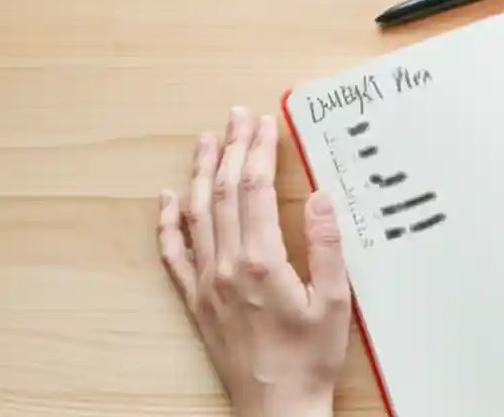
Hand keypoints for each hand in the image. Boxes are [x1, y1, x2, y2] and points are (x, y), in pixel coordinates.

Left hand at [156, 107, 350, 416]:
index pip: (255, 191)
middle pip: (225, 193)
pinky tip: (169, 200)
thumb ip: (326, 246)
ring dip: (201, 174)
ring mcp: (206, 283)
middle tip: (237, 116)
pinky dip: (168, 223)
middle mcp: (225, 267)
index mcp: (261, 263)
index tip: (263, 122)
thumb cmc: (310, 359)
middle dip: (231, 150)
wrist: (277, 407)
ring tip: (206, 141)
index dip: (258, 151)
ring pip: (197, 215)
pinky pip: (174, 254)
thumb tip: (320, 198)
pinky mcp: (197, 301)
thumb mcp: (335, 302)